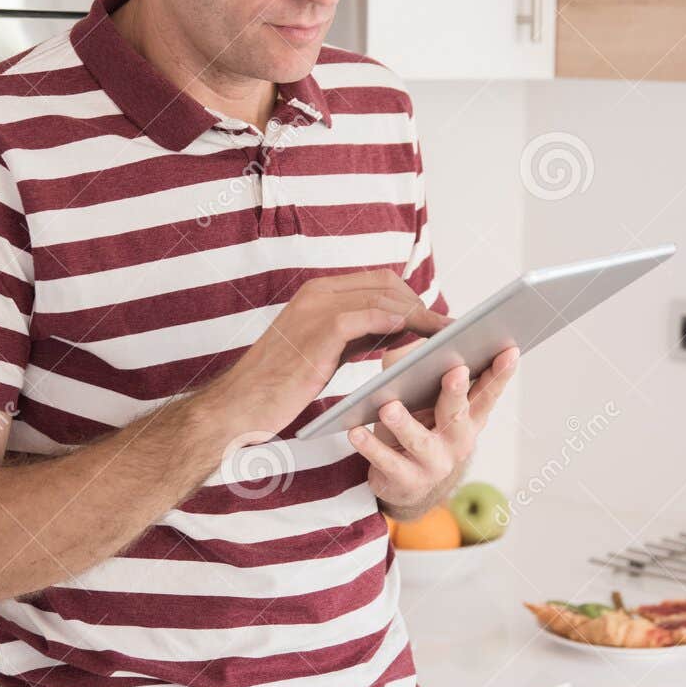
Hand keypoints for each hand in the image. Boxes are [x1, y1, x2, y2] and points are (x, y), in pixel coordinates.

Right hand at [223, 270, 451, 436]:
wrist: (240, 405)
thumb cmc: (280, 385)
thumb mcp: (322, 351)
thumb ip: (354, 334)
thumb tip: (395, 326)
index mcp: (317, 294)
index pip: (377, 281)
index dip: (410, 297)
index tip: (435, 317)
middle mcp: (317, 294)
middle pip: (385, 283)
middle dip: (420, 303)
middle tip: (445, 327)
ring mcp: (316, 309)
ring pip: (382, 297)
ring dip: (419, 314)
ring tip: (443, 333)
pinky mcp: (319, 331)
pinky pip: (369, 315)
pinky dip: (398, 322)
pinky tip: (416, 336)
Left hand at [347, 342, 518, 513]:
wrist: (405, 483)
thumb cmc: (418, 426)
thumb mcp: (429, 400)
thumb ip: (426, 367)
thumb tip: (414, 322)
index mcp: (469, 417)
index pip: (488, 392)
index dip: (500, 373)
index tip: (509, 350)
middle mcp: (458, 441)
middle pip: (459, 414)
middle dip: (456, 392)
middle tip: (455, 370)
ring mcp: (434, 463)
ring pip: (420, 441)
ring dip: (404, 423)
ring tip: (389, 407)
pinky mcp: (406, 480)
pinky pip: (387, 462)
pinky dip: (371, 447)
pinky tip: (355, 433)